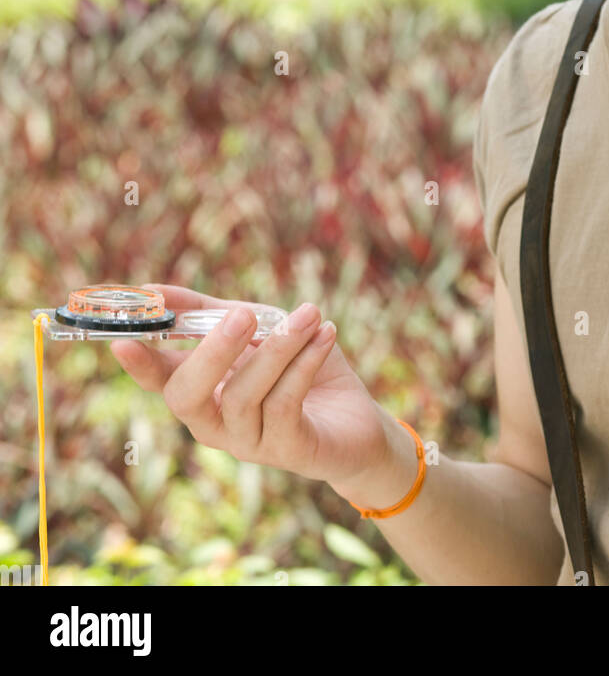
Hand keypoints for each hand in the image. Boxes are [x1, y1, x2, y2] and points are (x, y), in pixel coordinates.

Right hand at [109, 283, 390, 487]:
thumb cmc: (298, 365)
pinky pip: (286, 403)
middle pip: (187, 397)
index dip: (139, 364)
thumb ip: (208, 311)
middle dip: (212, 351)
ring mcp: (247, 442)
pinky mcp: (287, 451)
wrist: (355, 416)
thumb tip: (154, 289)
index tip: (121, 340)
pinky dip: (306, 362)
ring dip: (280, 347)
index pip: (159, 380)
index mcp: (202, 391)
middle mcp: (215, 422)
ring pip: (246, 394)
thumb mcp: (257, 328)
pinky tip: (326, 334)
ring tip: (309, 313)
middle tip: (243, 314)